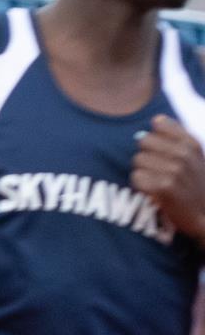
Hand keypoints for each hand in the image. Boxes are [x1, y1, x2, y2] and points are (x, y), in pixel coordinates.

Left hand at [133, 115, 204, 242]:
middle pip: (143, 142)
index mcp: (191, 143)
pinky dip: (140, 185)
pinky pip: (136, 177)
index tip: (161, 152)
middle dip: (145, 156)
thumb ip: (177, 136)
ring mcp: (175, 170)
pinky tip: (152, 191)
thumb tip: (156, 120)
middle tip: (156, 170)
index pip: (159, 124)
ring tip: (156, 181)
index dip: (153, 138)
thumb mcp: (194, 156)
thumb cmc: (194, 184)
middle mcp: (184, 154)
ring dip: (142, 172)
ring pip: (137, 160)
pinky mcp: (164, 187)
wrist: (204, 214)